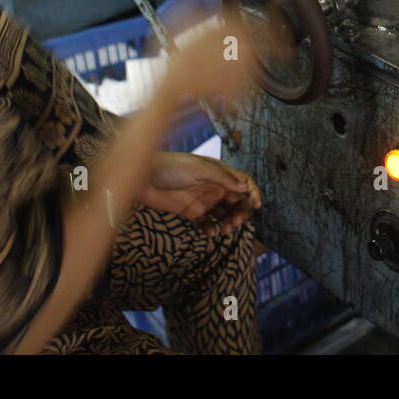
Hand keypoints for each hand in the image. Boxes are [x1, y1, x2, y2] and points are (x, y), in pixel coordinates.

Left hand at [138, 151, 261, 235]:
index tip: (256, 206)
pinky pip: (206, 224)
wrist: (142, 177)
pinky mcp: (191, 213)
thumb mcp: (198, 168)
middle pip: (236, 202)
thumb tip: (244, 187)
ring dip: (228, 223)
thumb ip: (222, 178)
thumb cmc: (171, 166)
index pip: (242, 183)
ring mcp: (203, 200)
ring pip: (224, 215)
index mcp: (219, 173)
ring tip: (225, 230)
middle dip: (240, 212)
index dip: (252, 193)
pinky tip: (209, 232)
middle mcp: (214, 187)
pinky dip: (211, 229)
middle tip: (236, 223)